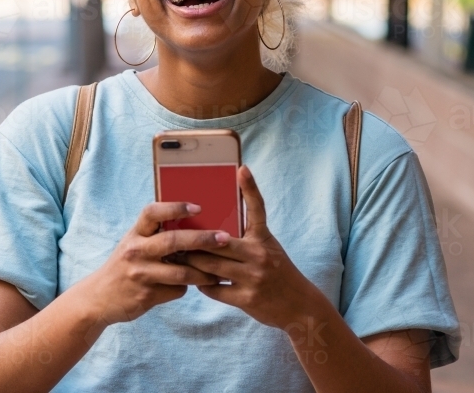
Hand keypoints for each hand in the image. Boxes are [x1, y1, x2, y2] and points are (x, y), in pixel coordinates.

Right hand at [82, 201, 227, 325]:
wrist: (98, 299)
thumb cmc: (124, 266)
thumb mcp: (134, 245)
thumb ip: (156, 235)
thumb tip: (193, 224)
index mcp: (134, 234)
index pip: (152, 212)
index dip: (175, 207)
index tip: (198, 207)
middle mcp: (136, 251)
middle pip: (173, 240)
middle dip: (202, 239)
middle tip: (224, 238)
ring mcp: (141, 274)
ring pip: (182, 272)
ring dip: (204, 272)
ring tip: (220, 271)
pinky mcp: (146, 295)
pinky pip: (178, 290)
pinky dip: (188, 287)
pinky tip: (195, 286)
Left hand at [185, 166, 316, 328]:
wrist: (299, 305)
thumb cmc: (279, 272)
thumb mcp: (269, 248)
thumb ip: (248, 238)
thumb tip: (217, 228)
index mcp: (264, 239)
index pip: (257, 209)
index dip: (250, 188)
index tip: (241, 169)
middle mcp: (259, 255)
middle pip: (218, 242)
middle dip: (195, 241)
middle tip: (175, 235)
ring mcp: (253, 277)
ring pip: (211, 266)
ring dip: (192, 262)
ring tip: (177, 257)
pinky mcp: (246, 299)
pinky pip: (215, 289)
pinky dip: (202, 284)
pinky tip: (195, 279)